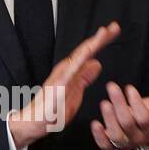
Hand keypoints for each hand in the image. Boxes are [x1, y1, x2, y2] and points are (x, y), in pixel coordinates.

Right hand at [8, 22, 119, 149]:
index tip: (113, 31)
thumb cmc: (51, 110)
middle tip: (115, 27)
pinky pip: (71, 70)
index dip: (101, 42)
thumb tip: (97, 64)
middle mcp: (66, 69)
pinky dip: (80, 59)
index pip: (89, 54)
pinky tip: (89, 52)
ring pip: (80, 56)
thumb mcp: (76, 93)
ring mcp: (62, 75)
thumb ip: (85, 78)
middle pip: (86, 50)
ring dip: (92, 44)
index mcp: (72, 71)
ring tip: (104, 33)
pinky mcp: (58, 84)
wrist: (33, 122)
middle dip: (101, 38)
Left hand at [90, 82, 148, 149]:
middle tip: (112, 87)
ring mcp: (122, 143)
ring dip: (109, 119)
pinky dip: (99, 136)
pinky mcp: (110, 146)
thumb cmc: (148, 116)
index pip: (144, 117)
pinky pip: (104, 145)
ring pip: (116, 134)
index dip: (137, 103)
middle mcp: (135, 137)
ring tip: (104, 103)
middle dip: (120, 105)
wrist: (139, 137)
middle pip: (127, 123)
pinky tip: (94, 124)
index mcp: (148, 126)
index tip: (129, 88)